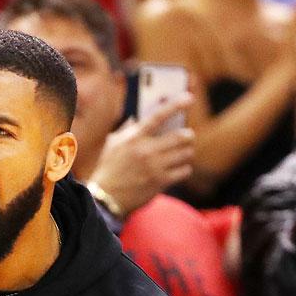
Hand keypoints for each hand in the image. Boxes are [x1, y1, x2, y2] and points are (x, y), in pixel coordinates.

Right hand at [87, 95, 195, 216]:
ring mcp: (154, 167)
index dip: (175, 105)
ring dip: (187, 151)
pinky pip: (184, 170)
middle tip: (188, 136)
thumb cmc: (108, 169)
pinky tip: (179, 168)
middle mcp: (146, 150)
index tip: (188, 98)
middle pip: (180, 136)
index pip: (158, 116)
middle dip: (188, 135)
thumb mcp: (113, 145)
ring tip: (184, 153)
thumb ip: (127, 130)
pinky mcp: (160, 182)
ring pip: (185, 153)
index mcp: (134, 138)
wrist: (106, 197)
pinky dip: (185, 168)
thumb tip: (137, 118)